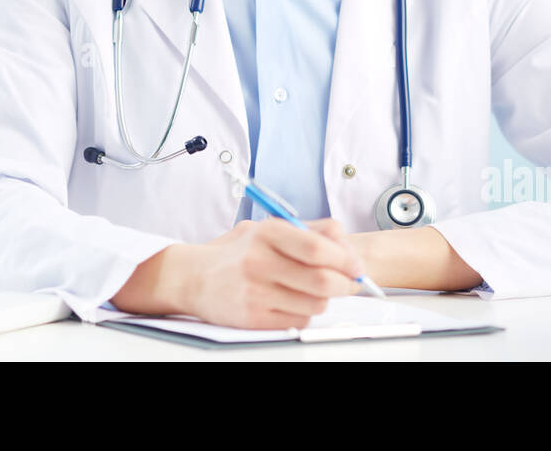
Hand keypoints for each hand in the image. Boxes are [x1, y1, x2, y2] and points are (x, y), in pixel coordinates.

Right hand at [178, 217, 366, 329]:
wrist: (193, 277)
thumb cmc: (237, 252)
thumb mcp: (267, 229)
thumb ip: (307, 229)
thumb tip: (343, 238)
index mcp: (266, 233)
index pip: (318, 248)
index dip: (346, 259)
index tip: (357, 265)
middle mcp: (259, 262)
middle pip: (322, 281)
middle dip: (346, 284)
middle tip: (351, 283)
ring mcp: (255, 292)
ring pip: (315, 304)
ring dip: (326, 299)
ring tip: (317, 291)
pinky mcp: (253, 318)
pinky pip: (298, 321)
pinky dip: (306, 313)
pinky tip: (295, 303)